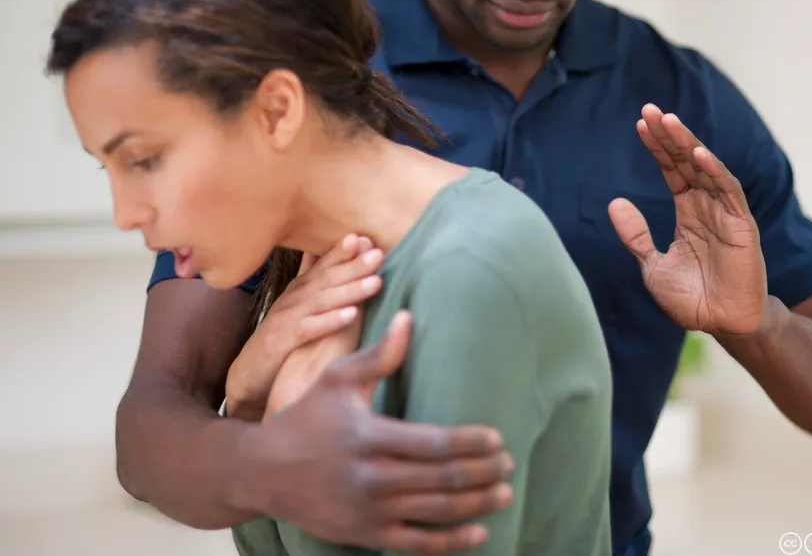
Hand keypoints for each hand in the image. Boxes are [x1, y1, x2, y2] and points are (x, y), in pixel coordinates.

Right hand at [225, 234, 383, 419]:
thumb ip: (308, 277)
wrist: (249, 372)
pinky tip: (351, 316)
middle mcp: (294, 298)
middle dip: (354, 265)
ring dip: (349, 291)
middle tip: (379, 254)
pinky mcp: (281, 341)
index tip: (365, 236)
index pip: (325, 265)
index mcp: (301, 288)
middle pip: (327, 278)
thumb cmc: (280, 334)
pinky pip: (309, 329)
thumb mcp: (296, 303)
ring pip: (322, 301)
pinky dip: (330, 321)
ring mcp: (287, 318)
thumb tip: (316, 251)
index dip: (343, 251)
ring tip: (376, 282)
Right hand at [241, 311, 514, 553]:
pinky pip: (418, 545)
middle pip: (444, 479)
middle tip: (509, 463)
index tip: (497, 438)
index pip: (435, 443)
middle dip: (484, 472)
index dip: (473, 443)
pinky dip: (453, 542)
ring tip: (504, 493)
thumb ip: (379, 355)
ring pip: (437, 513)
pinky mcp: (366, 535)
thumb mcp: (338, 379)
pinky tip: (480, 532)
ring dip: (478, 505)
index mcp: (369, 436)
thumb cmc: (306, 418)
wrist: (262, 472)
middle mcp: (372, 477)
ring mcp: (369, 511)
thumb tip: (408, 318)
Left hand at [609, 103, 768, 335]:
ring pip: (706, 169)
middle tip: (650, 110)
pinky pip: (729, 192)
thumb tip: (615, 202)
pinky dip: (714, 171)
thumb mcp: (652, 265)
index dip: (658, 147)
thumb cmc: (691, 299)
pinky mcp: (741, 226)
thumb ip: (636, 235)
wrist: (720, 325)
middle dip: (669, 136)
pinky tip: (698, 153)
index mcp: (688, 212)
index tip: (640, 123)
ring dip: (688, 143)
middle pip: (687, 161)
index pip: (673, 170)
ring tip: (669, 121)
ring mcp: (725, 213)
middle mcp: (707, 206)